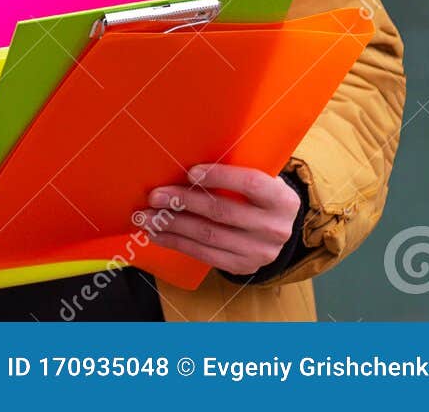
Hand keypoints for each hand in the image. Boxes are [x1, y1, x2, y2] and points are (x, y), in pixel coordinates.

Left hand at [135, 163, 301, 276]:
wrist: (275, 230)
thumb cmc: (256, 196)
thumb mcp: (258, 180)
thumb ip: (234, 170)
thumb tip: (183, 161)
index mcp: (282, 199)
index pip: (250, 183)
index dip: (220, 177)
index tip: (190, 172)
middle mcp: (275, 228)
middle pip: (221, 212)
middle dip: (183, 201)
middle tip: (155, 196)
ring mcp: (260, 252)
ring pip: (208, 235)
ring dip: (172, 225)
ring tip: (147, 216)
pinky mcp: (243, 267)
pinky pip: (204, 254)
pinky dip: (176, 243)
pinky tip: (157, 234)